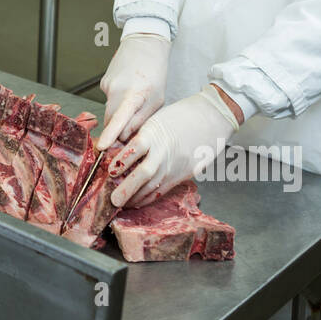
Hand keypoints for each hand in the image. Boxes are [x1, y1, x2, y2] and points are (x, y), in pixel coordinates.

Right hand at [96, 33, 171, 149]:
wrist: (144, 45)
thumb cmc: (155, 72)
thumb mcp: (157, 99)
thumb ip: (141, 119)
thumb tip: (126, 136)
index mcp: (134, 94)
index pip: (119, 119)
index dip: (110, 134)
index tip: (103, 146)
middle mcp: (117, 90)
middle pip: (111, 119)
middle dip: (117, 128)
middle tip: (131, 125)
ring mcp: (108, 85)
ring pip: (109, 110)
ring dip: (118, 113)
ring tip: (133, 99)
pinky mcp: (103, 82)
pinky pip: (108, 99)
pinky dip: (116, 100)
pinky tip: (127, 89)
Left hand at [108, 86, 240, 209]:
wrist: (211, 118)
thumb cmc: (180, 116)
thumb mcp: (155, 119)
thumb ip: (139, 136)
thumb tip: (117, 151)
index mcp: (155, 132)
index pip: (135, 148)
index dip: (121, 160)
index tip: (109, 170)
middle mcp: (164, 151)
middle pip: (144, 173)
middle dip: (127, 188)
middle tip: (113, 199)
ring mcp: (174, 164)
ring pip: (153, 186)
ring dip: (136, 197)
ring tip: (120, 203)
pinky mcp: (182, 174)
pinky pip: (163, 189)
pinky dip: (148, 197)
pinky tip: (137, 202)